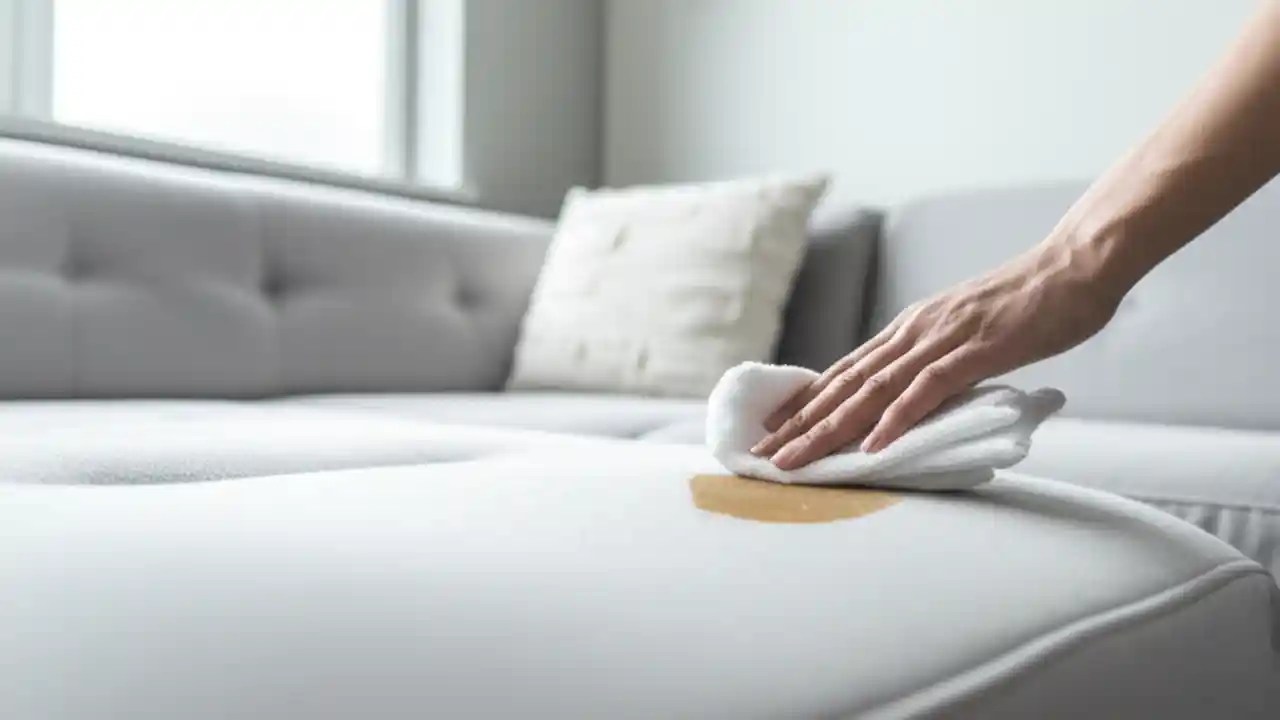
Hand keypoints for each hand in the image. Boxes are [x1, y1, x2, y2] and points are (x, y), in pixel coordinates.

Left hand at [751, 238, 1123, 469]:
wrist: (1077, 264)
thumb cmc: (1031, 302)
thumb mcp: (970, 331)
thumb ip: (940, 358)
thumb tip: (919, 388)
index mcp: (911, 328)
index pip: (846, 370)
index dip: (807, 401)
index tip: (774, 428)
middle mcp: (914, 331)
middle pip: (846, 383)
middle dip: (801, 422)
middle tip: (764, 454)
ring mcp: (943, 338)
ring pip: (872, 390)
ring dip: (830, 427)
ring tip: (797, 458)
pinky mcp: (977, 349)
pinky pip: (928, 388)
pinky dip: (897, 419)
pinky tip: (872, 447)